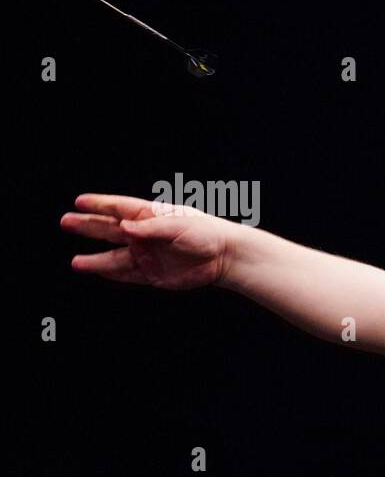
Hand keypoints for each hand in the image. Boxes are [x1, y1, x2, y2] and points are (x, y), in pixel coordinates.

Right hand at [61, 193, 236, 289]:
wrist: (225, 257)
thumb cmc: (206, 233)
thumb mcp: (178, 225)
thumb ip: (151, 228)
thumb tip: (124, 227)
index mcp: (151, 216)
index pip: (120, 208)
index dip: (100, 204)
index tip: (79, 201)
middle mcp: (145, 235)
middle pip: (110, 230)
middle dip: (88, 226)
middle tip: (66, 222)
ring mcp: (148, 255)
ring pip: (115, 257)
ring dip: (95, 260)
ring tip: (76, 262)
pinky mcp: (154, 274)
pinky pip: (129, 275)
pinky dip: (113, 274)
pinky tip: (97, 272)